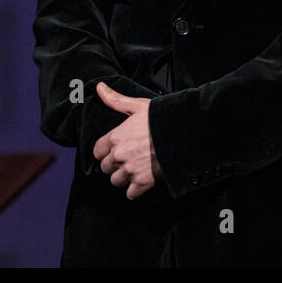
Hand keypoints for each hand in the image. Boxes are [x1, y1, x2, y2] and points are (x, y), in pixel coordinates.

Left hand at [92, 82, 163, 199]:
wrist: (184, 134)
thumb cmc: (161, 118)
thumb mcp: (138, 105)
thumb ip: (116, 100)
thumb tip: (99, 88)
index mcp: (116, 137)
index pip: (97, 151)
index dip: (105, 151)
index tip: (113, 149)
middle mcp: (120, 156)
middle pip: (106, 168)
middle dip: (114, 165)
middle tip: (126, 159)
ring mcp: (131, 170)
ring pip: (116, 181)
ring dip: (124, 177)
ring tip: (134, 170)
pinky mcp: (144, 183)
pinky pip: (131, 194)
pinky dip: (135, 190)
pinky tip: (142, 181)